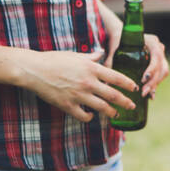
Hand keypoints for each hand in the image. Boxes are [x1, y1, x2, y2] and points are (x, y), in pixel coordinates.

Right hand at [21, 48, 138, 123]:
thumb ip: (91, 56)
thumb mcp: (75, 55)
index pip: (117, 77)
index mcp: (92, 68)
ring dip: (111, 112)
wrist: (34, 70)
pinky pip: (84, 116)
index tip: (135, 88)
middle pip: (113, 95)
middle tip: (132, 106)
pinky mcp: (68, 105)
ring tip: (116, 114)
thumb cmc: (54, 60)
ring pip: (102, 107)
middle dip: (125, 102)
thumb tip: (101, 53)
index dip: (129, 84)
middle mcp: (88, 82)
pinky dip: (90, 118)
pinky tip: (91, 116)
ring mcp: (79, 95)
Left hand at [102, 8, 168, 98]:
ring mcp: (160, 55)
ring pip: (163, 72)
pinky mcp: (159, 63)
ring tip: (145, 95)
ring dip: (155, 85)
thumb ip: (109, 62)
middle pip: (161, 67)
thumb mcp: (113, 50)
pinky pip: (161, 75)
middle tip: (143, 92)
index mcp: (151, 41)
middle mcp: (159, 47)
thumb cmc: (117, 42)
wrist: (120, 38)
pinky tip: (150, 96)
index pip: (156, 56)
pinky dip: (156, 85)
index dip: (152, 69)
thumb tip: (105, 83)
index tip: (143, 80)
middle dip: (153, 82)